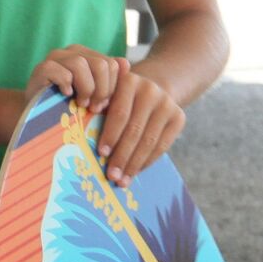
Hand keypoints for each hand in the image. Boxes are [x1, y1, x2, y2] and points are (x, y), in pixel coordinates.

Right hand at [28, 45, 124, 112]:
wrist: (35, 114)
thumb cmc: (67, 106)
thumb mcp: (93, 95)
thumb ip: (110, 80)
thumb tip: (126, 64)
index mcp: (87, 55)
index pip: (112, 64)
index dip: (112, 87)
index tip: (104, 105)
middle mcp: (72, 51)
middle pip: (100, 64)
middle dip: (101, 90)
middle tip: (94, 107)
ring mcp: (55, 58)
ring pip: (81, 65)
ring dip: (85, 89)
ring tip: (81, 104)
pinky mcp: (41, 68)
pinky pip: (61, 72)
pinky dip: (67, 86)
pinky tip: (66, 96)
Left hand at [97, 68, 185, 187]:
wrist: (152, 89)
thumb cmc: (120, 98)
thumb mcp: (109, 96)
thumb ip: (99, 111)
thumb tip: (83, 142)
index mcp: (129, 81)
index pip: (120, 113)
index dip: (111, 135)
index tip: (101, 154)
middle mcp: (151, 90)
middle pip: (135, 129)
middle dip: (122, 155)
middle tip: (111, 175)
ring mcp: (167, 104)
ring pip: (149, 140)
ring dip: (134, 164)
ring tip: (122, 180)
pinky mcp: (179, 117)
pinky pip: (162, 145)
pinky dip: (147, 161)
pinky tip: (135, 172)